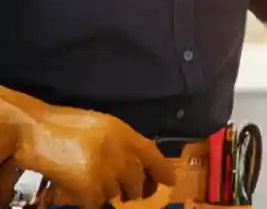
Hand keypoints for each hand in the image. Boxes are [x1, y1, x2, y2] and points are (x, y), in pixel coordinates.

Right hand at [6, 101, 174, 207]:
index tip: (171, 181)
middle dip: (132, 189)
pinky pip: (97, 203)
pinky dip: (88, 199)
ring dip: (107, 192)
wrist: (36, 130)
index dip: (163, 170)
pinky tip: (77, 187)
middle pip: (137, 181)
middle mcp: (121, 153)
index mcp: (125, 133)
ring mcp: (107, 171)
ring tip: (90, 181)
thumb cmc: (63, 125)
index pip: (152, 154)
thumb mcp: (102, 126)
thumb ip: (120, 142)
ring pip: (116, 194)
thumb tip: (134, 162)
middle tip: (125, 190)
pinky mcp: (90, 188)